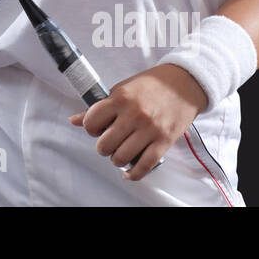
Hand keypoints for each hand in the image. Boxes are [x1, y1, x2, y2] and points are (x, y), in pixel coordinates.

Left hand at [67, 63, 207, 180]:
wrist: (184, 83)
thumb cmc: (151, 85)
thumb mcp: (122, 89)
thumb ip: (99, 106)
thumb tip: (74, 120)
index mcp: (121, 98)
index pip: (91, 121)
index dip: (90, 128)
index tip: (95, 128)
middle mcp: (134, 114)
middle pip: (105, 144)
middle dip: (103, 147)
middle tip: (109, 143)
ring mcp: (150, 129)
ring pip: (122, 157)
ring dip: (117, 160)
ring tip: (120, 153)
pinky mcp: (164, 141)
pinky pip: (144, 165)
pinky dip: (134, 174)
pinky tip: (128, 172)